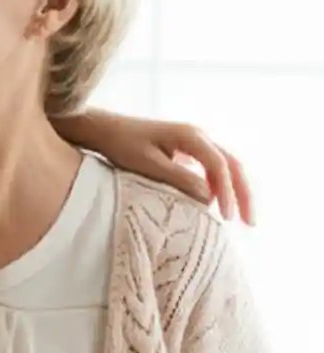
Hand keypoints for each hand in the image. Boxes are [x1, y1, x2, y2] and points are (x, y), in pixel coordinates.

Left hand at [57, 110, 253, 224]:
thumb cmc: (120, 145)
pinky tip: (218, 204)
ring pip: (225, 166)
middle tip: (249, 223)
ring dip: (235, 190)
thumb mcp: (148, 165)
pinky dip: (220, 186)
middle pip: (232, 165)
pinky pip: (212, 167)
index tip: (226, 218)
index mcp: (191, 136)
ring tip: (240, 218)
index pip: (219, 166)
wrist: (102, 129)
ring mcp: (193, 141)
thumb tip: (209, 198)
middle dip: (243, 194)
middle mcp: (198, 135)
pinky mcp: (185, 149)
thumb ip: (178, 179)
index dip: (227, 193)